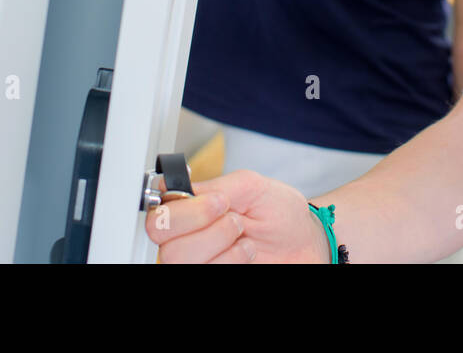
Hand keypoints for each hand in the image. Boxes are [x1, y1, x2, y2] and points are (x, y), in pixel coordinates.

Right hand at [145, 169, 330, 262]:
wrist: (304, 242)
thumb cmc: (279, 213)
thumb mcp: (251, 186)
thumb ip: (213, 185)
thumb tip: (176, 187)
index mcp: (189, 212)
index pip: (158, 218)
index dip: (187, 212)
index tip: (220, 202)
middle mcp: (188, 241)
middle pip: (168, 248)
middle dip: (208, 232)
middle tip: (235, 221)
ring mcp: (200, 263)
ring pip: (184, 265)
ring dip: (222, 248)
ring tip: (244, 237)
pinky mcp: (213, 276)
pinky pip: (205, 275)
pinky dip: (231, 263)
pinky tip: (246, 253)